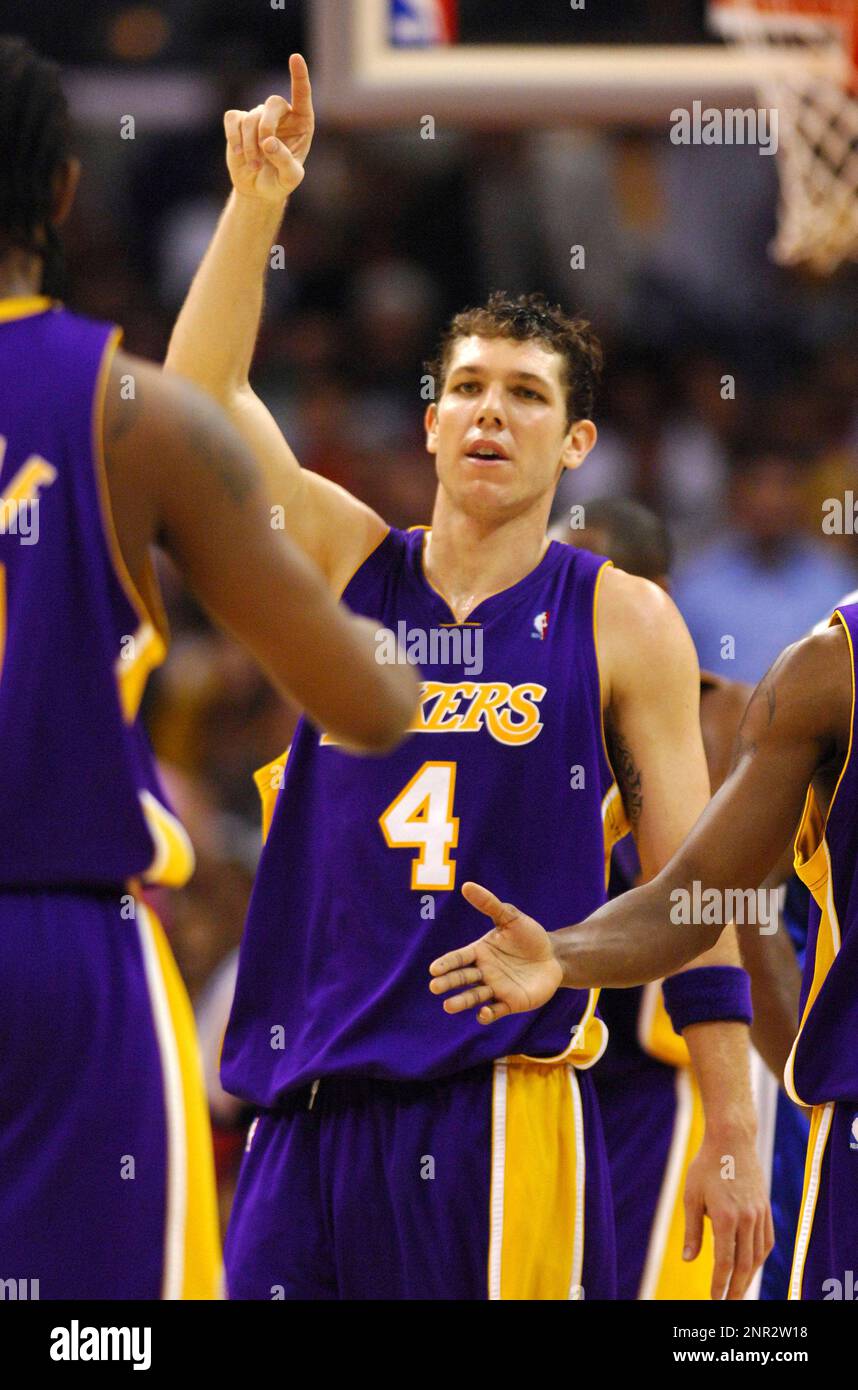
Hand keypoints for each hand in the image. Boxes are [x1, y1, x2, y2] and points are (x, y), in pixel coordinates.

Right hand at [224, 53, 314, 201]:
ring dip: (250, 144)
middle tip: (264, 149)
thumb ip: (284, 161)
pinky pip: (233, 119)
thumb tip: (268, 142)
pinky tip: (239, 154)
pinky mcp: (239, 122)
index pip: (302, 95)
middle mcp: (281, 115)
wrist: (259, 190)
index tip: (295, 57)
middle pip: (272, 103)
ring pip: (251, 118)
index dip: (299, 76)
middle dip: (266, 127)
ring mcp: (259, 116)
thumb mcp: (290, 178)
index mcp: (301, 123)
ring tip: (254, 166)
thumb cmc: (280, 182)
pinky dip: (234, 137)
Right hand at [429, 882, 562, 1023]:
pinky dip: (487, 1014)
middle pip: (462, 978)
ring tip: (448, 1006)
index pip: (458, 958)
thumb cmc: (530, 936)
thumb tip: (466, 886)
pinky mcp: (510, 1003)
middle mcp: (484, 972)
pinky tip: (482, 1013)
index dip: (446, 964)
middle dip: (448, 983)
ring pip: (474, 996)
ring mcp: (496, 988)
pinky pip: (496, 1010)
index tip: (434, 969)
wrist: (555, 956)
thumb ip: (489, 904)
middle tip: (435, 987)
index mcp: (480, 952)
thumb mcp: (511, 918)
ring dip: (461, 1001)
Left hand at [683, 1130, 773, 1299]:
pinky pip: (767, 1241)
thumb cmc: (706, 1166)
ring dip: (749, 1276)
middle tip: (728, 1303)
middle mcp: (747, 1219)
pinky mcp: (765, 1208)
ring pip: (758, 1255)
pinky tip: (751, 1265)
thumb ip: (692, 1231)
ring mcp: (759, 1214)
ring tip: (739, 1289)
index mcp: (726, 1218)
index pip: (724, 1262)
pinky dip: (759, 1257)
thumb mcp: (691, 1196)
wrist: (732, 1139)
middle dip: (736, 1288)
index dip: (719, 1284)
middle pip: (744, 1265)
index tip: (714, 1298)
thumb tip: (689, 1259)